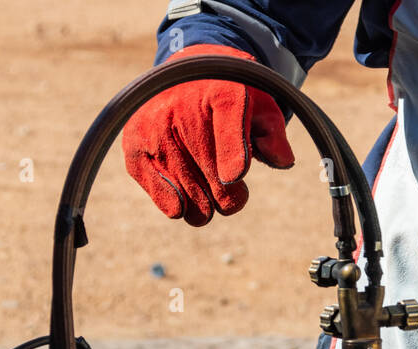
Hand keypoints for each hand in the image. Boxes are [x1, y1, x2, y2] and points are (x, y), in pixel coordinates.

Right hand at [121, 44, 294, 225]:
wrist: (186, 73)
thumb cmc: (231, 100)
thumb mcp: (261, 108)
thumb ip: (274, 136)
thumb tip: (282, 161)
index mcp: (223, 93)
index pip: (228, 132)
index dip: (233, 158)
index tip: (235, 174)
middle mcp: (181, 111)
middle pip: (218, 189)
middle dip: (232, 196)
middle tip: (230, 180)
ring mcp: (154, 132)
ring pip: (195, 206)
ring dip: (207, 204)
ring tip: (207, 181)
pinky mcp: (135, 151)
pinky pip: (169, 206)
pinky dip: (182, 205)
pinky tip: (185, 186)